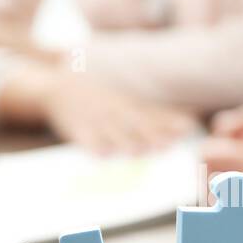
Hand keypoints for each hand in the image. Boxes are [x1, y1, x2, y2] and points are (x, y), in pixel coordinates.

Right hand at [38, 73, 196, 154]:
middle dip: (151, 135)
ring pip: (112, 132)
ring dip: (124, 142)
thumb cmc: (95, 97)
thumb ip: (145, 111)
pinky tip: (102, 155)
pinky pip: (84, 138)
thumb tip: (183, 122)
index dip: (169, 121)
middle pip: (136, 124)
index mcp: (126, 103)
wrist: (54, 87)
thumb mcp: (119, 97)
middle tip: (167, 146)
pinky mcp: (75, 127)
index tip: (188, 128)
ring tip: (137, 153)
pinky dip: (92, 146)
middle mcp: (113, 109)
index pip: (152, 113)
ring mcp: (94, 118)